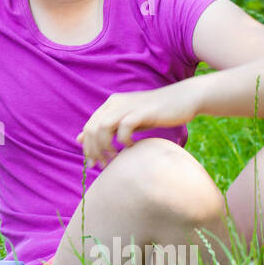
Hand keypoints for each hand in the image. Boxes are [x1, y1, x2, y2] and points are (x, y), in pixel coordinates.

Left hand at [76, 83, 200, 168]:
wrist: (183, 99)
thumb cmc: (155, 113)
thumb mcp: (128, 121)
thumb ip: (106, 129)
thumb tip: (80, 139)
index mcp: (110, 104)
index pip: (88, 126)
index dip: (88, 147)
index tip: (92, 164)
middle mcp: (115, 103)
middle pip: (92, 128)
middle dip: (93, 150)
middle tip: (102, 165)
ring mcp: (128, 106)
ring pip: (103, 127)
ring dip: (105, 146)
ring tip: (114, 158)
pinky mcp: (142, 111)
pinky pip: (124, 127)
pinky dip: (123, 140)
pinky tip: (131, 147)